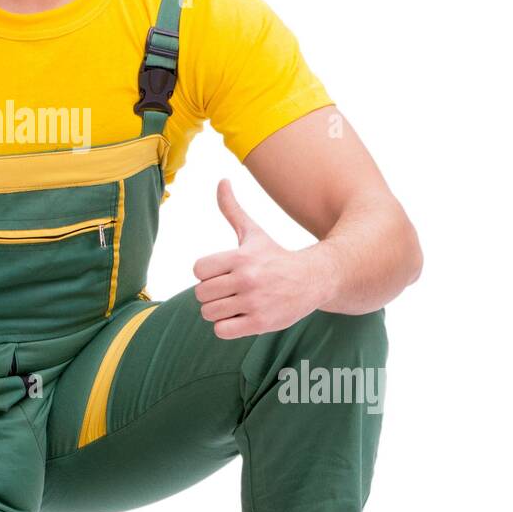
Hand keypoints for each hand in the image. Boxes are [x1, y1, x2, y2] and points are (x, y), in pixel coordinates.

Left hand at [192, 178, 321, 336]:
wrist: (314, 279)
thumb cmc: (277, 256)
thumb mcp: (254, 232)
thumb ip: (232, 209)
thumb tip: (222, 181)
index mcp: (241, 257)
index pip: (198, 269)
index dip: (207, 273)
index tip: (222, 272)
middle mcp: (247, 279)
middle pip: (201, 293)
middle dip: (212, 293)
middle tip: (229, 291)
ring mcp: (253, 303)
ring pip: (209, 313)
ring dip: (218, 311)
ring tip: (236, 304)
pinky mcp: (260, 323)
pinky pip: (222, 331)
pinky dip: (227, 327)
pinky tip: (241, 318)